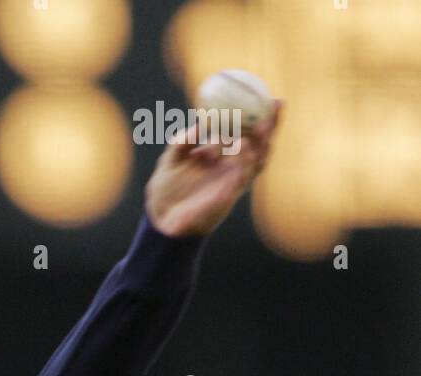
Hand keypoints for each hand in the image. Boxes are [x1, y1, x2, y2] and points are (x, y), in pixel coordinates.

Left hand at [145, 101, 283, 238]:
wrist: (161, 220)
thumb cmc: (166, 190)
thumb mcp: (170, 160)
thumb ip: (181, 142)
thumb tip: (198, 125)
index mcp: (220, 156)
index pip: (243, 132)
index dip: (254, 116)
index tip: (262, 94)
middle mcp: (230, 168)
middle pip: (258, 145)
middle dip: (270, 125)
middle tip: (274, 105)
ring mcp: (231, 182)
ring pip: (255, 160)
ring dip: (262, 143)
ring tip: (263, 125)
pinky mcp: (228, 197)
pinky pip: (241, 177)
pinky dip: (245, 161)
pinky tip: (244, 145)